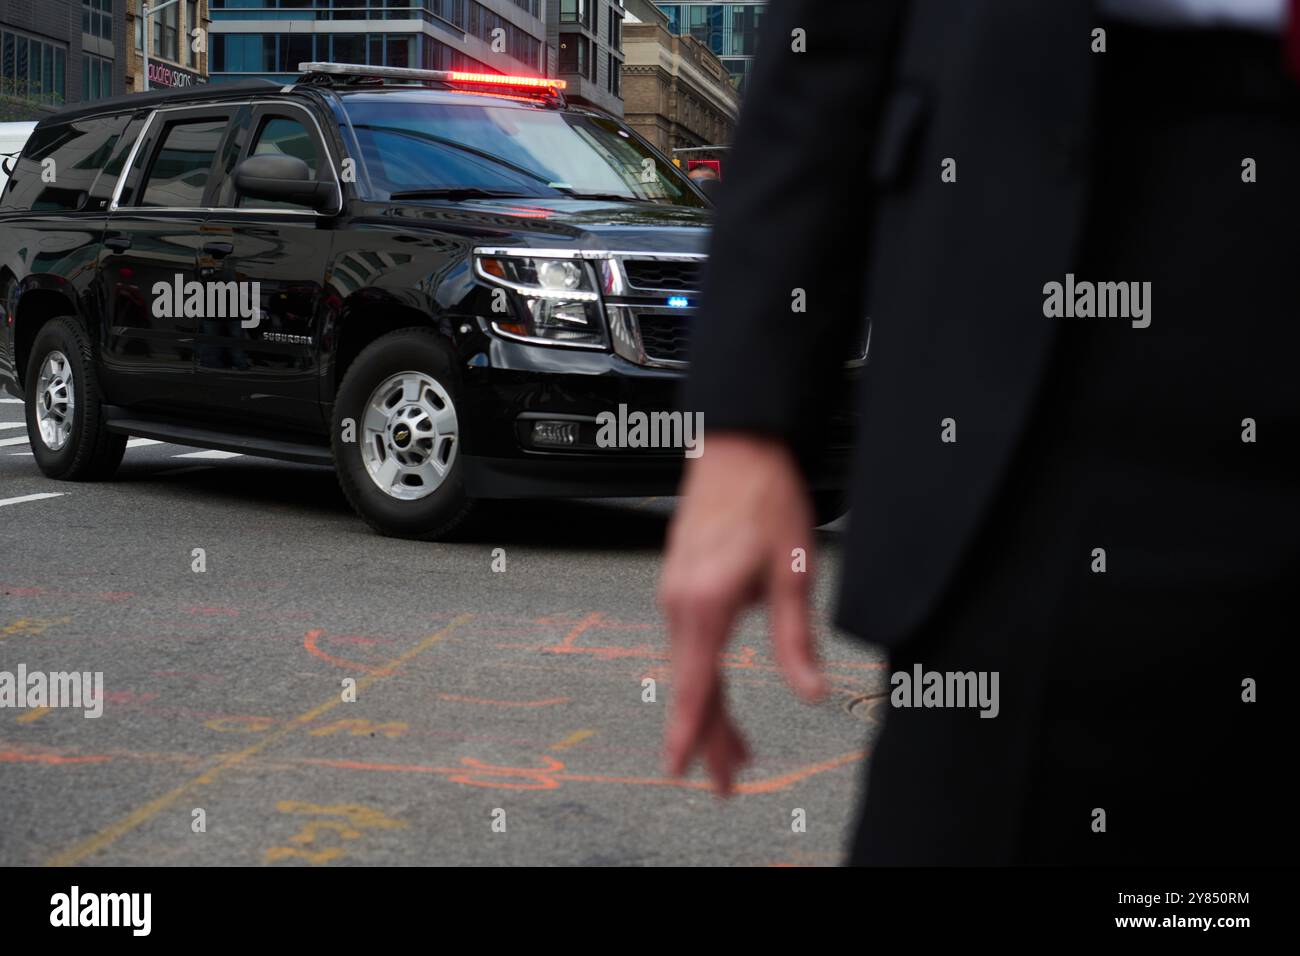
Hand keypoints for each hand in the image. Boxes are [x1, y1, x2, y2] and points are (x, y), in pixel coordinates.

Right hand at [658, 432, 827, 794]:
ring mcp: (675, 594)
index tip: (682, 770)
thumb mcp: (791, 572)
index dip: (691, 734)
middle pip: (693, 686)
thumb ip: (795, 638)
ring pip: (690, 667)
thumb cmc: (763, 498)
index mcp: (705, 604)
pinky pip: (688, 644)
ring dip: (711, 708)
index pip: (696, 685)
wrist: (738, 448)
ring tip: (736, 748)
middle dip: (711, 737)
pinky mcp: (681, 585)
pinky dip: (704, 675)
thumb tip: (809, 689)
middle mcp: (680, 603)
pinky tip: (719, 689)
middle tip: (728, 780)